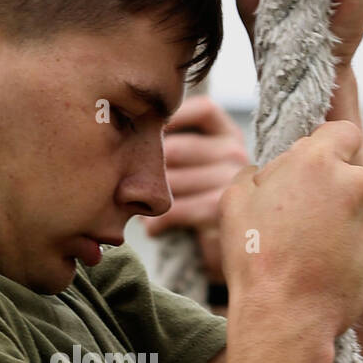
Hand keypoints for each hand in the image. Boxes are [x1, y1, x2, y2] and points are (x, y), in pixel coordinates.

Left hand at [143, 96, 250, 283]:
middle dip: (147, 168)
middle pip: (178, 148)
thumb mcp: (195, 169)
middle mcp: (236, 152)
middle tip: (126, 183)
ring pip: (172, 180)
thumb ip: (176, 146)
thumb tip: (127, 130)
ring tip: (137, 210)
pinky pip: (177, 209)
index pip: (203, 109)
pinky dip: (157, 222)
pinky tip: (152, 230)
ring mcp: (232, 181)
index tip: (142, 132)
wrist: (235, 253)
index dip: (171, 117)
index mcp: (229, 135)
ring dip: (147, 198)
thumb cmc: (201, 205)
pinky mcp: (222, 211)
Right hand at [219, 120, 362, 337]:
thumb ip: (255, 172)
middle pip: (348, 171)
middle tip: (296, 213)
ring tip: (306, 246)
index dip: (326, 145)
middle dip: (328, 185)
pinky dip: (349, 244)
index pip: (342, 131)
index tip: (310, 165)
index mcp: (318, 162)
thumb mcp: (234, 201)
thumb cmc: (254, 257)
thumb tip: (265, 172)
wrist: (284, 317)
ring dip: (339, 216)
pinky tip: (322, 264)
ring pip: (357, 205)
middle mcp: (354, 183)